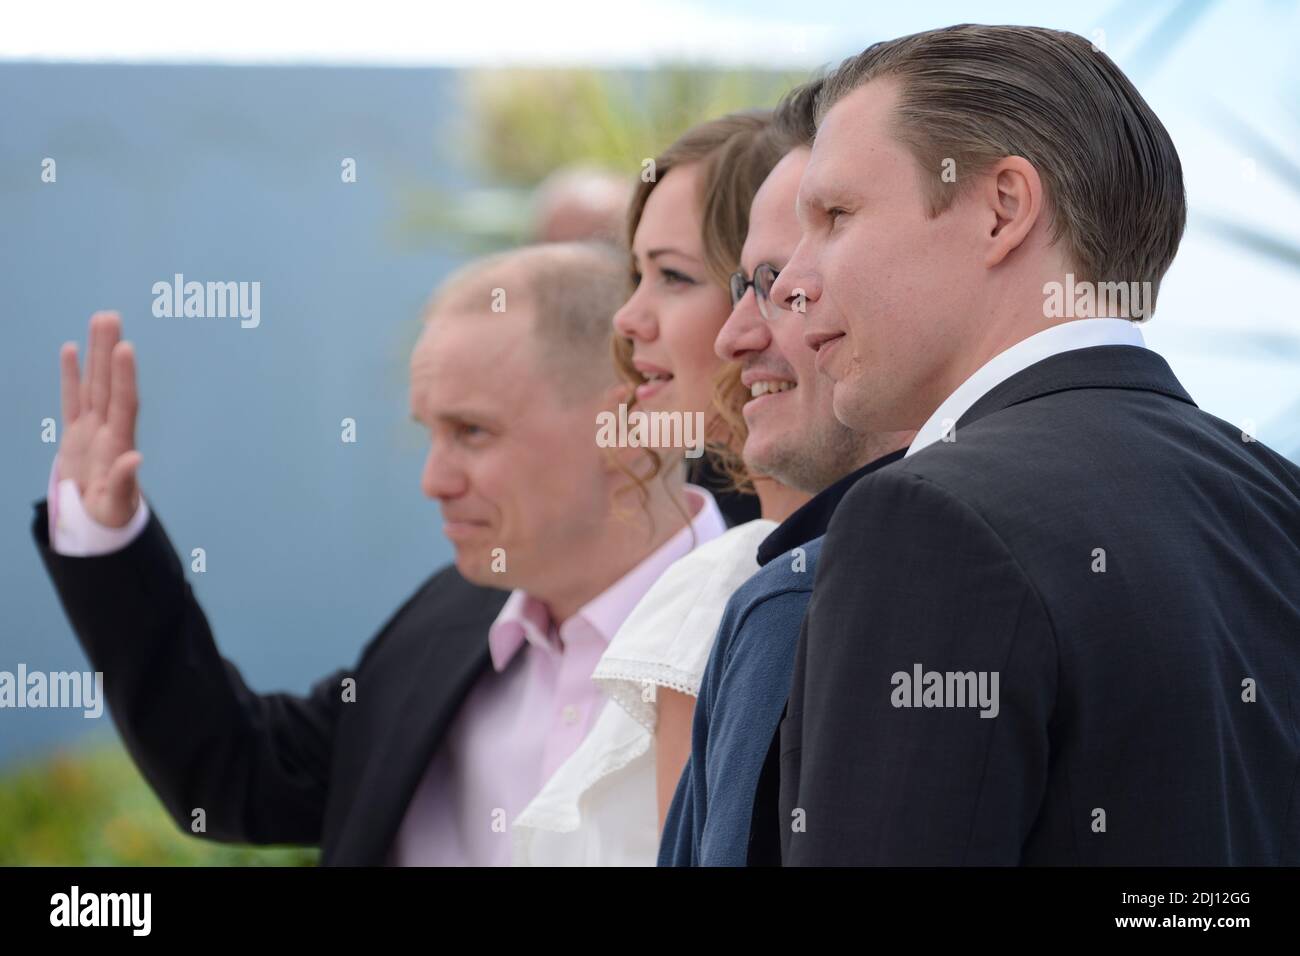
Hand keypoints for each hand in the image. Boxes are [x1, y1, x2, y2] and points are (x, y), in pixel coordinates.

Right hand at [58, 311, 141, 527]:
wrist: (99, 523)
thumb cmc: (110, 516)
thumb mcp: (115, 504)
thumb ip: (123, 482)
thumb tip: (135, 458)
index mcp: (118, 443)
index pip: (123, 402)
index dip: (123, 376)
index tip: (125, 348)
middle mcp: (108, 429)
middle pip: (108, 383)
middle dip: (108, 350)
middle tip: (110, 316)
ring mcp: (91, 428)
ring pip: (93, 383)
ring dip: (96, 353)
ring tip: (100, 320)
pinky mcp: (75, 433)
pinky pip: (72, 398)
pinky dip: (72, 375)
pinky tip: (73, 349)